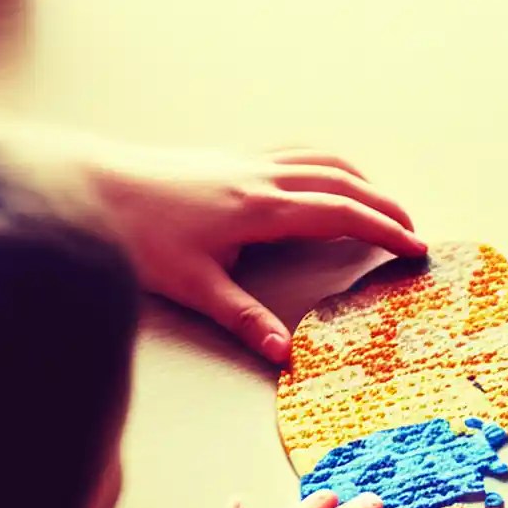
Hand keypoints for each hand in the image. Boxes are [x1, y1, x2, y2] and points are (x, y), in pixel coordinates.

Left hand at [90, 148, 426, 362]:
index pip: (341, 214)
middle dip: (385, 205)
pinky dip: (327, 165)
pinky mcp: (232, 156)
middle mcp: (264, 176)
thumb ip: (244, 318)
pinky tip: (326, 179)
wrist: (92, 184)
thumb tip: (285, 354)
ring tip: (382, 205)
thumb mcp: (193, 285)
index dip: (384, 230)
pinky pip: (297, 153)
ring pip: (323, 161)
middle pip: (344, 183)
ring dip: (361, 181)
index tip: (415, 246)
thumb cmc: (138, 235)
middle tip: (413, 230)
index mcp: (263, 208)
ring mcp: (248, 161)